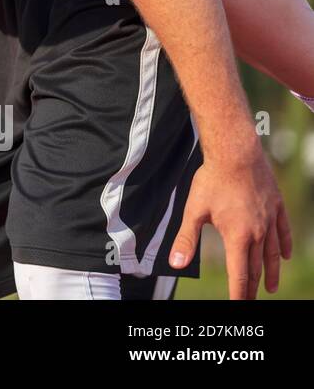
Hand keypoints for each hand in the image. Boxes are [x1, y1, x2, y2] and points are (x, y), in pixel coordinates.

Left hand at [169, 142, 290, 298]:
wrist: (236, 154)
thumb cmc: (212, 181)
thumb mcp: (194, 211)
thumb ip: (186, 239)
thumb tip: (175, 264)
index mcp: (238, 237)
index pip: (240, 275)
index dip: (239, 293)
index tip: (238, 306)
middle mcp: (258, 232)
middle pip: (256, 267)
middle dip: (252, 287)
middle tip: (250, 301)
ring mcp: (270, 220)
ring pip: (272, 253)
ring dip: (271, 272)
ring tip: (270, 287)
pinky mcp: (276, 206)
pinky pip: (283, 232)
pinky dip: (284, 246)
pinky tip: (285, 255)